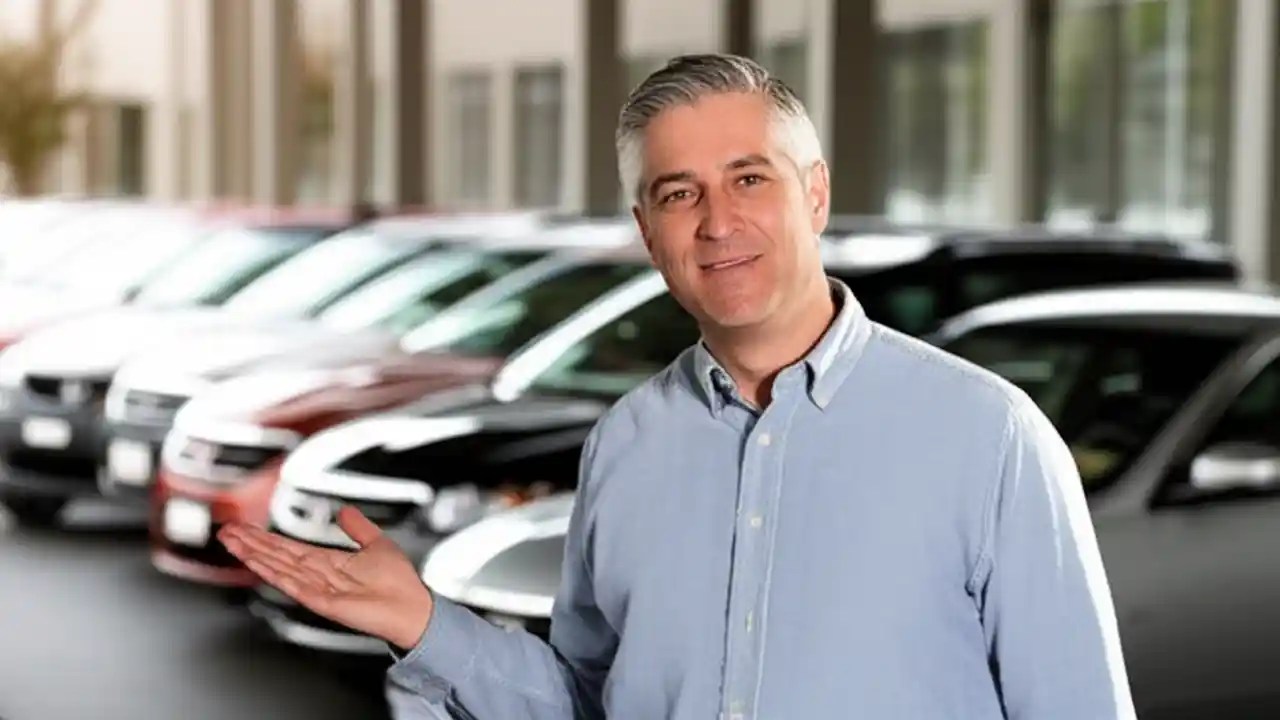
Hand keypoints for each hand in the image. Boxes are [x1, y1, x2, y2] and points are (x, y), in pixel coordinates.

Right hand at [218, 506, 434, 651]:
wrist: (414, 607)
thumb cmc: (400, 584)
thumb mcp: (377, 543)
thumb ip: (358, 527)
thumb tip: (344, 512)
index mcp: (329, 563)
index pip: (289, 548)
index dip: (267, 537)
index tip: (246, 528)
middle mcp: (320, 576)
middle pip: (277, 556)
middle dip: (251, 543)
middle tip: (226, 531)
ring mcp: (318, 590)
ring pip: (279, 568)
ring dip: (255, 555)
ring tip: (232, 542)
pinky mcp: (323, 602)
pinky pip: (295, 585)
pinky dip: (275, 573)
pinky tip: (257, 562)